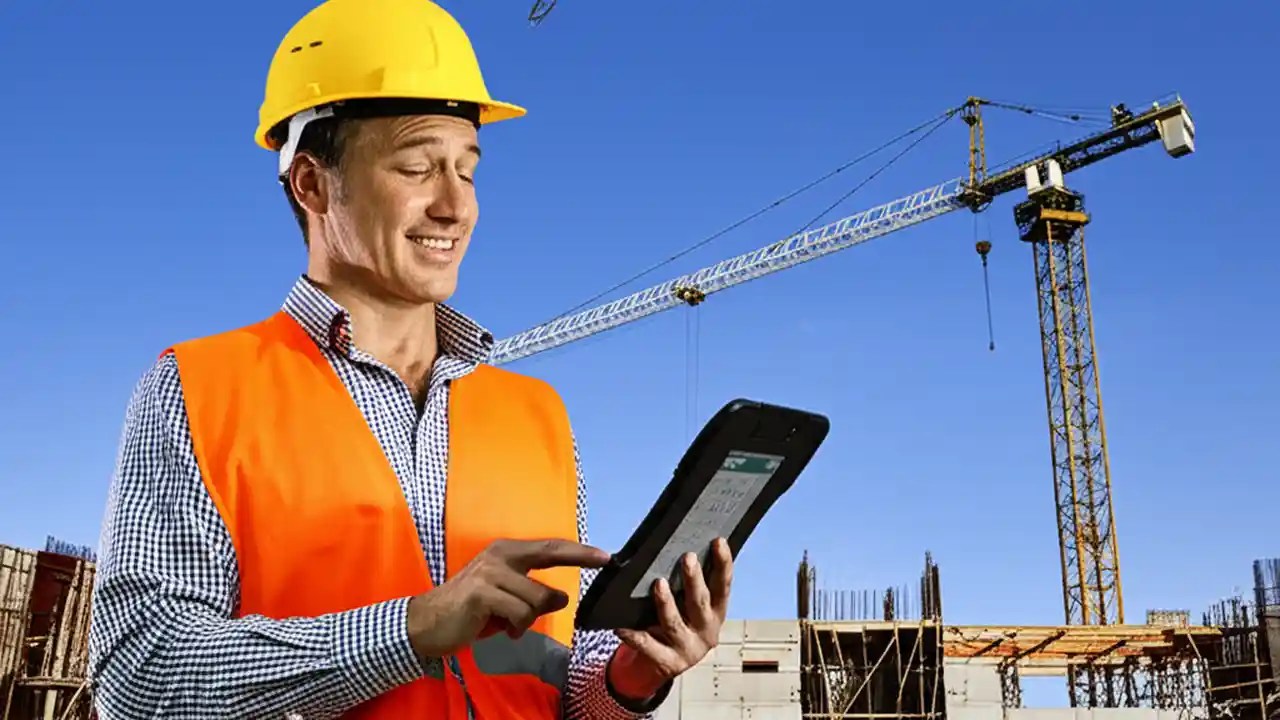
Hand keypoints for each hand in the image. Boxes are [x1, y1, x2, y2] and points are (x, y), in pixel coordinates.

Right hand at [406, 538, 609, 661]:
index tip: (604, 555)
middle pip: (550, 553)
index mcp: (506, 553)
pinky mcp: (482, 593)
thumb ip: (532, 595)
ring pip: (537, 597)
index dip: (578, 551)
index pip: (549, 548)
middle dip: (580, 556)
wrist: (426, 623)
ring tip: (510, 624)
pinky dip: (516, 627)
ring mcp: (490, 572)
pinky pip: (520, 613)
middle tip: (604, 560)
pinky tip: (501, 630)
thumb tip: (562, 597)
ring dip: (529, 619)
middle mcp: (500, 556)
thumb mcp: (506, 601)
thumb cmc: (468, 611)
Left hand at [609, 537, 733, 700]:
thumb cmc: (682, 622)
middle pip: (700, 603)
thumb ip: (691, 583)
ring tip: (658, 585)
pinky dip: (634, 636)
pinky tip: (622, 626)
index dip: (723, 564)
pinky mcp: (667, 662)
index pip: (723, 586)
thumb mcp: (692, 606)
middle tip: (688, 558)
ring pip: (674, 624)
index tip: (718, 541)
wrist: (669, 662)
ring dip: (666, 604)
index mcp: (716, 612)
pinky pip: (647, 646)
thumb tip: (681, 546)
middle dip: (694, 580)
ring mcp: (688, 648)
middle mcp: (706, 630)